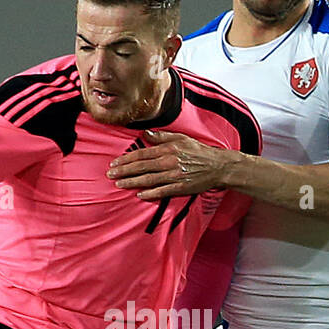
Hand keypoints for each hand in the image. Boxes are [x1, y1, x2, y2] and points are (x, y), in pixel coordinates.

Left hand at [107, 130, 232, 199]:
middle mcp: (169, 162)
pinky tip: (139, 195)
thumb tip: (143, 134)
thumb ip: (161, 137)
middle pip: (141, 167)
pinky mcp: (181, 187)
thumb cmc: (198, 151)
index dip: (126, 159)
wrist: (217, 166)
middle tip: (110, 174)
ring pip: (149, 179)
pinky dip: (150, 193)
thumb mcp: (180, 138)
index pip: (142, 154)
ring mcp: (174, 176)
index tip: (114, 163)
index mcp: (167, 149)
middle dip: (124, 170)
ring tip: (119, 184)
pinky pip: (162, 191)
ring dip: (132, 182)